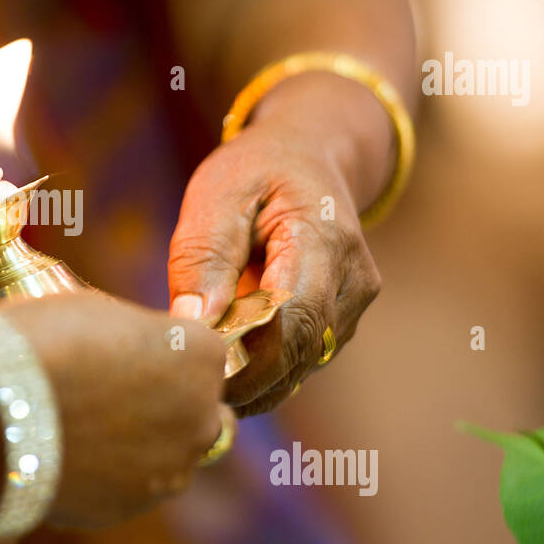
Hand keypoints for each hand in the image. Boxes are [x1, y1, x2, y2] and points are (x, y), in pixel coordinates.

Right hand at [2, 294, 227, 528]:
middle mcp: (201, 417)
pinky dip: (107, 475)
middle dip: (166, 402)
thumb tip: (136, 347)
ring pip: (168, 455)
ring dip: (140, 444)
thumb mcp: (98, 310)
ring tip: (81, 427)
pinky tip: (66, 455)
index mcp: (202, 355)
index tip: (124, 349)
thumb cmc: (39, 341)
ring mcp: (170, 470)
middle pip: (197, 409)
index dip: (162, 348)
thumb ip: (137, 333)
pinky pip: (129, 487)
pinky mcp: (131, 508)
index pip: (202, 350)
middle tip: (109, 392)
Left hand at [168, 84, 383, 413]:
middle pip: (299, 353)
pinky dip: (264, 367)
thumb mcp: (218, 194)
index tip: (199, 373)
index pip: (294, 319)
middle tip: (190, 386)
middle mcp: (353, 280)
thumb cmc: (256, 173)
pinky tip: (229, 357)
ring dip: (252, 377)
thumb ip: (205, 256)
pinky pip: (301, 359)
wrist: (308, 157)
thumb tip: (195, 321)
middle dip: (244, 379)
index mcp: (324, 239)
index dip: (248, 358)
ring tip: (204, 369)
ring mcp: (353, 306)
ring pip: (300, 365)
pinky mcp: (341, 322)